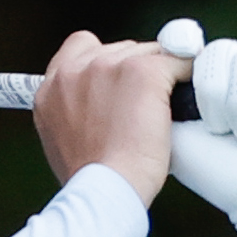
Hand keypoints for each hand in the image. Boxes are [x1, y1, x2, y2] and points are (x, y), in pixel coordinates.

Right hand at [33, 32, 191, 205]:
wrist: (106, 189)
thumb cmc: (92, 178)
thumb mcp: (64, 139)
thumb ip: (76, 110)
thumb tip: (103, 104)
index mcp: (50, 88)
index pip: (81, 47)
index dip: (106, 62)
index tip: (116, 83)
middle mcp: (74, 71)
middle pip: (121, 49)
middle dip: (134, 74)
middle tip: (139, 112)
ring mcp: (108, 66)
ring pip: (150, 53)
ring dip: (159, 78)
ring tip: (155, 117)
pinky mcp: (142, 70)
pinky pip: (178, 59)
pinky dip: (186, 76)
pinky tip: (182, 102)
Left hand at [161, 19, 236, 236]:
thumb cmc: (221, 174)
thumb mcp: (174, 135)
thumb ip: (158, 96)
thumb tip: (154, 58)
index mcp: (209, 83)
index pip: (193, 50)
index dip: (190, 61)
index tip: (184, 76)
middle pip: (219, 51)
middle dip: (215, 94)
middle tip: (219, 131)